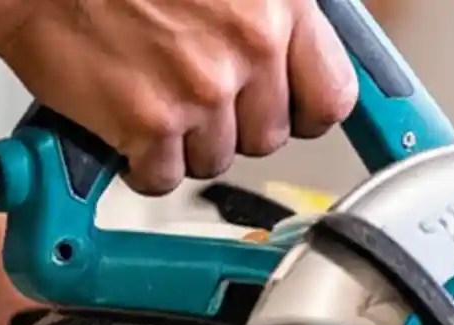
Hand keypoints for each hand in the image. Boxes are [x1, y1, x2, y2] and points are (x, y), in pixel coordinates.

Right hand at [0, 0, 357, 195]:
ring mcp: (201, 89)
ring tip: (151, 92)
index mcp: (279, 4)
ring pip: (218, 159)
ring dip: (184, 141)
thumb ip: (267, 13)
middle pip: (269, 135)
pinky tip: (122, 117)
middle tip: (192, 90)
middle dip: (233, 124)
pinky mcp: (150, 124)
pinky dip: (139, 161)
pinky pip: (163, 177)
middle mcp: (249, 47)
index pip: (331, 96)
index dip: (305, 111)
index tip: (291, 113)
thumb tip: (296, 59)